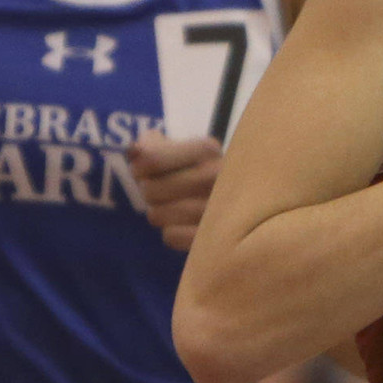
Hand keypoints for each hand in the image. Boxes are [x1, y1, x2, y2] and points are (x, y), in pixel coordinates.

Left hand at [129, 133, 223, 252]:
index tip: (143, 170)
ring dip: (162, 214)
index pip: (150, 159)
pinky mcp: (215, 236)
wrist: (248, 206)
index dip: (138, 168)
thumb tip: (133, 151)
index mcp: (207, 150)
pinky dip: (175, 233)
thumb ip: (154, 146)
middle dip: (151, 192)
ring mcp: (217, 208)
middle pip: (149, 190)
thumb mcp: (185, 151)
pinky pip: (170, 236)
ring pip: (156, 215)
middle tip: (167, 192)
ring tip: (179, 208)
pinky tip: (189, 225)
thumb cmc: (204, 173)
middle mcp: (215, 175)